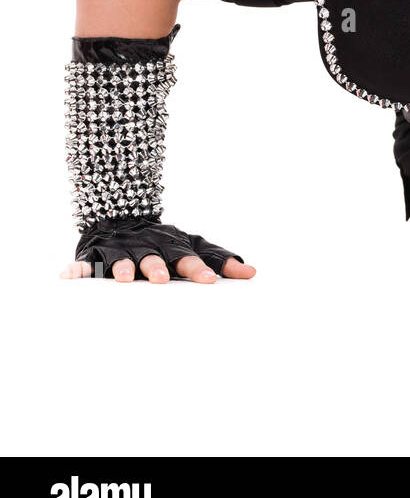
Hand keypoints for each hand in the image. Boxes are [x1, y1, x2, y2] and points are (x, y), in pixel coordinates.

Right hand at [59, 216, 254, 283]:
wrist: (123, 216)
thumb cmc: (165, 242)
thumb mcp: (194, 246)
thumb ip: (221, 259)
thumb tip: (252, 272)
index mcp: (173, 244)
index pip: (189, 255)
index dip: (199, 267)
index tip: (210, 281)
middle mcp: (147, 245)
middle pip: (153, 256)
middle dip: (156, 267)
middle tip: (161, 280)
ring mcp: (120, 248)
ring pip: (120, 257)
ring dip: (121, 266)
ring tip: (122, 278)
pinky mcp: (94, 253)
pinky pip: (84, 262)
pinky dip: (77, 268)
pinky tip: (68, 276)